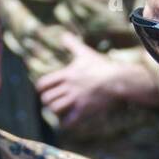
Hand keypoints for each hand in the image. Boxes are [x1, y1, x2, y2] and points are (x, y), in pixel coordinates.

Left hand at [37, 34, 154, 128]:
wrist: (118, 79)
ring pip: (55, 109)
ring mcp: (77, 99)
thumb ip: (72, 44)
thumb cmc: (101, 65)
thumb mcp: (85, 53)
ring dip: (55, 111)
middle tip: (52, 101)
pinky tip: (66, 122)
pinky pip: (70, 121)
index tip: (44, 90)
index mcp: (66, 74)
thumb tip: (63, 35)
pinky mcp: (85, 109)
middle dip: (47, 101)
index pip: (43, 84)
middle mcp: (69, 87)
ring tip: (59, 109)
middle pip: (47, 98)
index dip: (40, 89)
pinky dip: (65, 124)